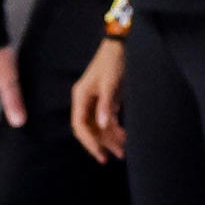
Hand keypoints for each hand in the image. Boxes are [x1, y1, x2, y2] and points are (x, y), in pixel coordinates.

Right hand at [70, 34, 127, 160]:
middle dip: (101, 143)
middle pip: (89, 129)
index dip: (89, 142)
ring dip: (110, 138)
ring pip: (99, 126)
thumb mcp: (110, 84)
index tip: (101, 155)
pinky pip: (107, 119)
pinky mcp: (105, 100)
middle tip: (114, 157)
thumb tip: (102, 124)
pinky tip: (124, 136)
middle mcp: (85, 101)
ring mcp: (95, 101)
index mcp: (81, 97)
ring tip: (123, 151)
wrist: (120, 47)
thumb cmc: (113, 63)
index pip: (80, 126)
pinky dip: (115, 129)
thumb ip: (106, 105)